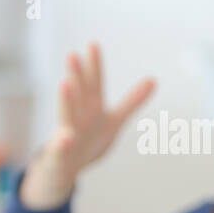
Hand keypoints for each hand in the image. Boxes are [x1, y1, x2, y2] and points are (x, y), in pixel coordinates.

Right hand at [19, 43, 154, 209]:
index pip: (93, 83)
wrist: (63, 169)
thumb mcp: (114, 120)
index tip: (93, 43)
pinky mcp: (59, 154)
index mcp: (91, 108)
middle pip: (78, 94)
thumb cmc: (88, 140)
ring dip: (65, 100)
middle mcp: (77, 116)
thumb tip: (154, 79)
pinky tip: (66, 137)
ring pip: (66, 116)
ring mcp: (66, 134)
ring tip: (64, 83)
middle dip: (76, 75)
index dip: (94, 65)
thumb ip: (132, 101)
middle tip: (73, 54)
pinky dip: (63, 143)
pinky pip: (61, 149)